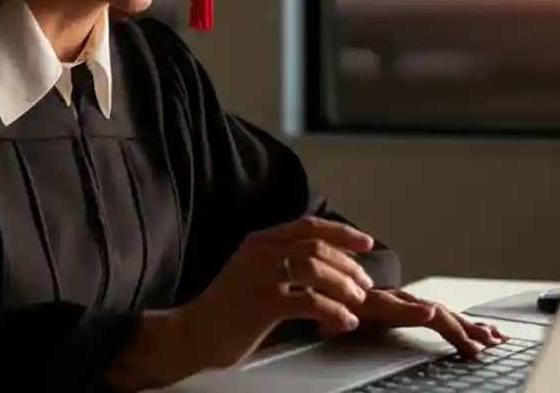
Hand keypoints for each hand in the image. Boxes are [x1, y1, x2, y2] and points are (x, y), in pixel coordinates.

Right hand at [171, 216, 378, 374]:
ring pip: (316, 270)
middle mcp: (260, 252)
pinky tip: (344, 321)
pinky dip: (334, 312)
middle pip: (317, 247)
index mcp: (259, 241)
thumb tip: (329, 267)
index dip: (341, 232)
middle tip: (365, 283)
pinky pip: (310, 302)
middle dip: (348, 264)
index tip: (366, 243)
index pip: (308, 225)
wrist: (193, 333)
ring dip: (344, 285)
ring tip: (357, 301)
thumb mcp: (253, 273)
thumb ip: (283, 263)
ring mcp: (260, 276)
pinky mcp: (263, 303)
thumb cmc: (227, 309)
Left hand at [318, 288, 507, 357]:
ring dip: (470, 326)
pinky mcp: (415, 309)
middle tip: (480, 341)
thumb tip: (337, 322)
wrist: (332, 284)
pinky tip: (486, 332)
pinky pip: (445, 316)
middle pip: (433, 312)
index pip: (398, 305)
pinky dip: (467, 325)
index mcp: (375, 301)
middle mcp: (398, 300)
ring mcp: (409, 304)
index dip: (414, 310)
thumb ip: (334, 317)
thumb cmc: (330, 304)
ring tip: (494, 338)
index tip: (432, 313)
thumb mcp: (327, 314)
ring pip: (445, 314)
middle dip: (457, 326)